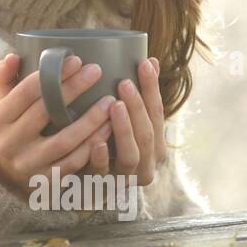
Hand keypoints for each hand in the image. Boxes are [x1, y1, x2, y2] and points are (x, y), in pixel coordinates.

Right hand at [0, 53, 115, 200]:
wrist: (10, 176)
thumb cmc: (15, 128)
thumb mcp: (5, 104)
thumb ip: (6, 78)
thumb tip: (12, 56)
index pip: (26, 92)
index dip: (51, 75)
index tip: (76, 60)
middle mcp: (10, 142)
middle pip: (45, 112)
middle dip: (73, 89)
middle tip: (96, 71)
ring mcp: (28, 164)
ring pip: (64, 140)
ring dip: (90, 120)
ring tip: (110, 101)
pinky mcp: (46, 180)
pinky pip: (74, 162)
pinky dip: (93, 146)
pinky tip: (109, 129)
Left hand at [83, 57, 165, 188]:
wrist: (89, 187)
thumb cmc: (110, 146)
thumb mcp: (126, 122)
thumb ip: (137, 97)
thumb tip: (150, 59)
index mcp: (155, 144)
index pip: (158, 113)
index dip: (152, 89)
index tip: (144, 64)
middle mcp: (147, 163)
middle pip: (146, 133)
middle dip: (137, 107)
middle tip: (125, 84)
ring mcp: (126, 177)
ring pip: (130, 154)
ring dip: (123, 129)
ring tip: (114, 106)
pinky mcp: (103, 186)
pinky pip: (103, 173)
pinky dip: (101, 157)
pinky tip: (95, 141)